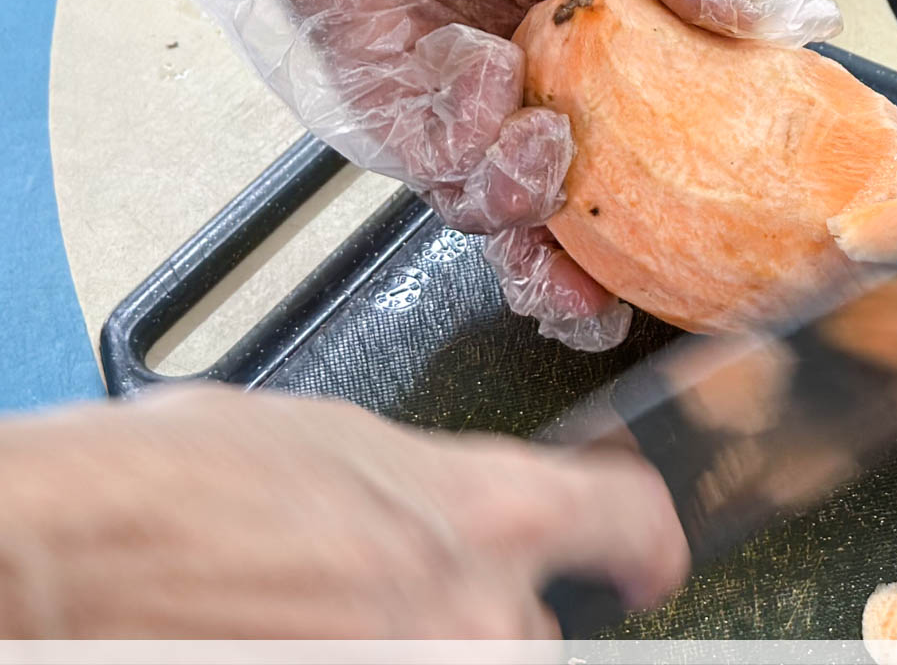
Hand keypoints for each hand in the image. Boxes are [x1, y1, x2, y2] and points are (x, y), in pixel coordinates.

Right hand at [0, 387, 686, 637]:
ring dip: (425, 647)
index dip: (645, 542)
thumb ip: (433, 487)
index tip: (645, 563)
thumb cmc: (171, 490)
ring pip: (482, 664)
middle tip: (388, 589)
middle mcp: (484, 616)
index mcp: (491, 511)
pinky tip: (305, 633)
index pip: (638, 524)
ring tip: (326, 615)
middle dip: (485, 612)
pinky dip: (375, 658)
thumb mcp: (337, 442)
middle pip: (541, 629)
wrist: (63, 562)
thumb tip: (455, 512)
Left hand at [115, 0, 841, 350]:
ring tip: (547, 142)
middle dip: (581, 280)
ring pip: (496, 211)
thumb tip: (804, 15)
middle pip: (562, 219)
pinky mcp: (391, 111)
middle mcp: (527, 91)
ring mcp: (458, 108)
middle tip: (606, 305)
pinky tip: (478, 59)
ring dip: (528, 199)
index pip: (638, 154)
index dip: (667, 214)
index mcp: (590, 49)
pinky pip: (439, 163)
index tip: (706, 253)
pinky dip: (468, 128)